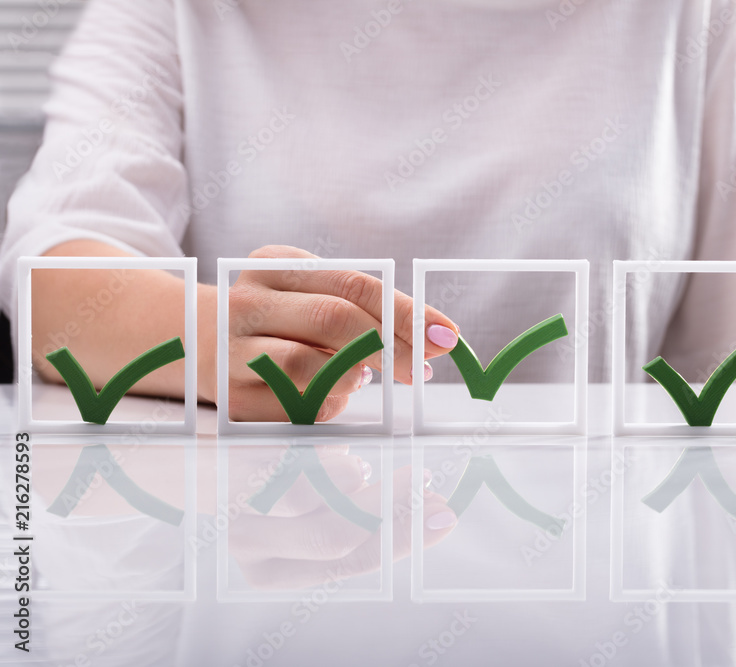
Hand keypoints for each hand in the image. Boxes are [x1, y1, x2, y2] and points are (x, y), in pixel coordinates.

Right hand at [226, 245, 458, 421]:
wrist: (192, 342)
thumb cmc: (276, 319)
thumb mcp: (310, 295)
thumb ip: (366, 309)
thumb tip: (432, 337)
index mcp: (275, 264)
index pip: (355, 285)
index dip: (406, 313)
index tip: (445, 335)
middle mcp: (247, 300)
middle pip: (334, 319)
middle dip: (391, 348)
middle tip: (421, 370)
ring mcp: (231, 349)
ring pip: (310, 366)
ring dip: (351, 377)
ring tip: (360, 377)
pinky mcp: (230, 396)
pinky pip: (297, 407)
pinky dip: (327, 403)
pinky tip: (327, 394)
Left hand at [228, 445, 457, 588]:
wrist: (188, 463)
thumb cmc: (261, 490)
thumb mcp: (300, 519)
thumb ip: (351, 518)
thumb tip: (424, 509)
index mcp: (275, 572)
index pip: (351, 561)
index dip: (402, 538)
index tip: (441, 518)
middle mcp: (252, 546)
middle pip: (332, 535)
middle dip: (389, 507)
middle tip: (423, 483)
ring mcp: (234, 505)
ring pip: (307, 497)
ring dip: (349, 480)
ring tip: (362, 467)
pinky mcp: (223, 463)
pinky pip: (281, 455)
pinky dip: (317, 452)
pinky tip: (334, 448)